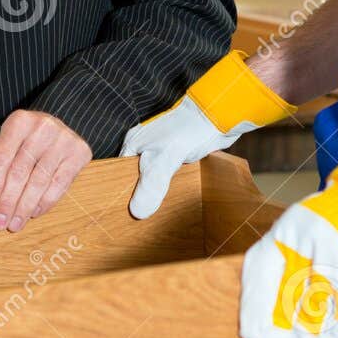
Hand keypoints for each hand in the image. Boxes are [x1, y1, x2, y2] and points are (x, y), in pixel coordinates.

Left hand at [0, 110, 91, 231]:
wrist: (59, 125)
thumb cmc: (27, 139)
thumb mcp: (8, 143)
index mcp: (20, 121)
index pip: (2, 157)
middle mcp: (43, 127)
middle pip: (20, 171)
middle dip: (8, 201)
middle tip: (0, 223)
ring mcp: (63, 139)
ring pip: (39, 181)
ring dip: (25, 207)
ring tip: (15, 224)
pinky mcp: (79, 153)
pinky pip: (59, 184)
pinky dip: (45, 202)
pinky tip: (34, 212)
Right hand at [122, 50, 295, 218]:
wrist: (218, 118)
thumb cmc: (189, 129)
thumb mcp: (165, 158)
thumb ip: (151, 184)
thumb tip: (137, 211)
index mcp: (134, 143)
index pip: (119, 174)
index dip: (123, 194)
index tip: (124, 214)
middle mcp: (146, 148)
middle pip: (137, 179)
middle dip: (141, 196)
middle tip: (142, 218)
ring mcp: (162, 152)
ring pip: (155, 180)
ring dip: (157, 195)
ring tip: (156, 217)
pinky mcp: (178, 157)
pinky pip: (170, 179)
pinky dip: (171, 189)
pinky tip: (173, 202)